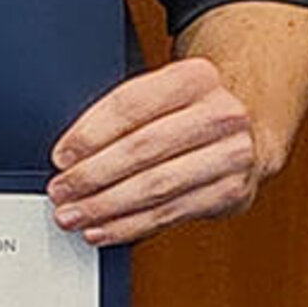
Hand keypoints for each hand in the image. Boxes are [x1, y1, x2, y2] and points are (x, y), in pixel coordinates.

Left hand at [48, 57, 264, 246]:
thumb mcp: (158, 94)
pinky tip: (103, 228)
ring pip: (157, 186)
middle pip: (142, 149)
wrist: (247, 131)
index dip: (89, 135)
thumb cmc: (185, 113)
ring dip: (106, 205)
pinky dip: (130, 225)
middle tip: (60, 191)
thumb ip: (118, 117)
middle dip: (92, 175)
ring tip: (74, 214)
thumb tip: (68, 156)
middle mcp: (221, 115)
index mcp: (194, 78)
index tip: (61, 157)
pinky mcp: (233, 192)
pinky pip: (172, 213)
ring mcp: (232, 156)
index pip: (130, 106)